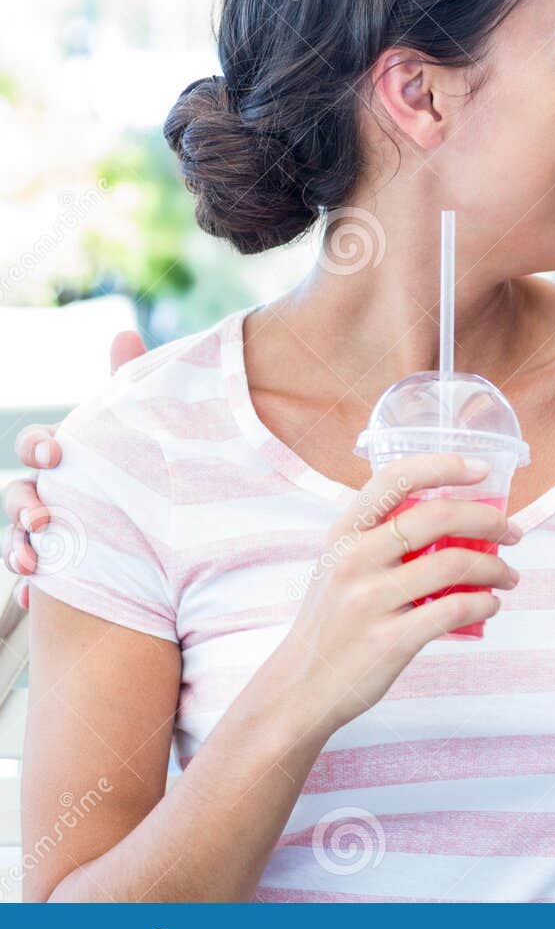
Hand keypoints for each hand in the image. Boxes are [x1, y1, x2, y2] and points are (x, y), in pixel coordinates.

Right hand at [4, 330, 146, 601]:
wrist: (163, 524)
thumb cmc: (137, 463)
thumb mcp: (134, 429)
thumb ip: (125, 384)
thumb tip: (124, 331)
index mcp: (62, 456)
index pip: (36, 446)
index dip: (40, 447)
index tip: (59, 453)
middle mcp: (47, 492)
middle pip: (17, 496)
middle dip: (25, 506)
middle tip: (45, 519)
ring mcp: (47, 532)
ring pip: (17, 540)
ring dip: (18, 550)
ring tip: (34, 564)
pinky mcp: (59, 570)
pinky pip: (35, 584)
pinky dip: (33, 590)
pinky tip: (37, 597)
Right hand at [258, 453, 522, 737]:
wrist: (300, 687)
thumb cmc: (333, 621)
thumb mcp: (341, 567)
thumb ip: (382, 540)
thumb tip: (457, 518)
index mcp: (343, 533)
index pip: (395, 477)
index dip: (444, 465)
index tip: (482, 471)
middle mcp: (353, 560)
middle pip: (438, 517)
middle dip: (490, 520)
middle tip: (512, 533)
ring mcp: (369, 600)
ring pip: (455, 564)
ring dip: (496, 568)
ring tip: (508, 577)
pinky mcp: (389, 641)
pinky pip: (454, 610)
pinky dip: (484, 603)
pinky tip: (490, 604)